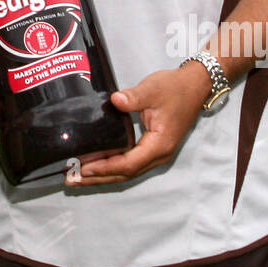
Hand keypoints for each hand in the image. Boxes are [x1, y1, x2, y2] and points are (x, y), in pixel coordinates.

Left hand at [70, 64, 208, 186]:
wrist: (194, 86)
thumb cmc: (174, 88)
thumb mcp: (153, 89)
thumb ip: (133, 97)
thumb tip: (115, 100)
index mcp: (159, 144)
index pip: (128, 163)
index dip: (105, 168)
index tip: (84, 168)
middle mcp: (159, 155)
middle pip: (125, 174)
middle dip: (98, 178)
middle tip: (72, 180)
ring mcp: (157, 154)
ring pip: (127, 172)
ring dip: (103, 176)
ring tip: (78, 177)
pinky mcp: (153, 149)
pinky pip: (130, 164)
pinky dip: (112, 167)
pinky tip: (97, 165)